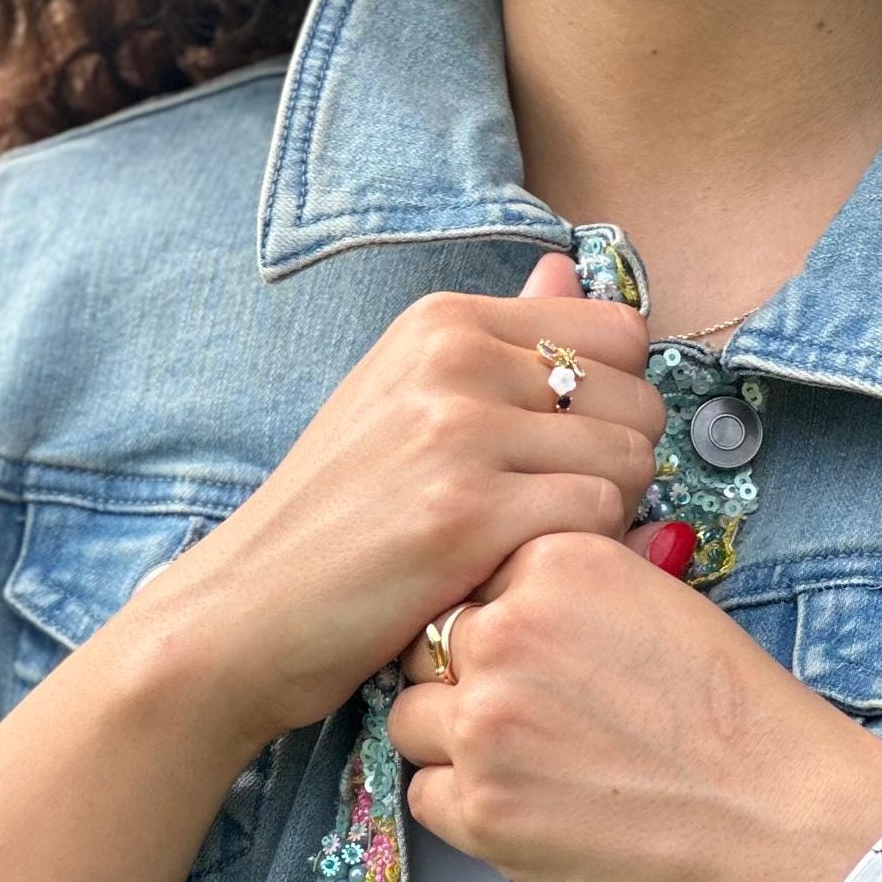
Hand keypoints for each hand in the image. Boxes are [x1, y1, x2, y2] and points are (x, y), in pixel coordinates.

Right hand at [125, 253, 663, 756]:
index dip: (616, 402)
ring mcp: (460, 433)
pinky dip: (582, 557)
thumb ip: (497, 343)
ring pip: (631, 459)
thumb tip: (567, 269)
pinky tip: (525, 576)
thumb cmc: (331, 523)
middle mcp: (455, 358)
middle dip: (620, 465)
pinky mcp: (468, 514)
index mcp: (443, 321)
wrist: (243, 612)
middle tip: (559, 517)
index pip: (618, 332)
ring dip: (608, 518)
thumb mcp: (401, 401)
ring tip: (540, 547)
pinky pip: (600, 517)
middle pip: (637, 397)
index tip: (568, 456)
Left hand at [385, 527, 881, 881]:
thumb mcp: (666, 608)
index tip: (533, 663)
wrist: (786, 826)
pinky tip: (531, 811)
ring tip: (529, 769)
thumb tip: (524, 581)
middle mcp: (509, 631)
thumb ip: (582, 590)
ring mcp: (485, 724)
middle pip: (426, 645)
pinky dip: (464, 808)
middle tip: (528, 722)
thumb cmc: (742, 724)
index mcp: (559, 562)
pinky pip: (423, 795)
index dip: (494, 623)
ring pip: (411, 719)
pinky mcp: (479, 810)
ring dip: (452, 744)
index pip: (473, 579)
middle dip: (461, 680)